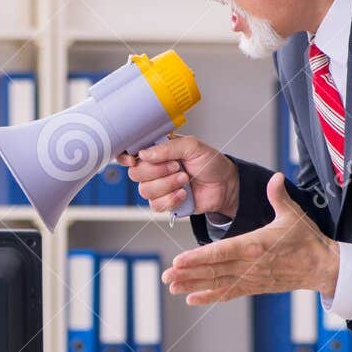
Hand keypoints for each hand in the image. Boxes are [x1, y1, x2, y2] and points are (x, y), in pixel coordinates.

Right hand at [116, 135, 238, 216]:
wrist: (225, 185)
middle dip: (157, 172)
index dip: (127, 157)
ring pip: (145, 191)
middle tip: (177, 167)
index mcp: (157, 151)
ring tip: (185, 180)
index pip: (130, 153)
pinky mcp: (165, 203)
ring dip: (167, 185)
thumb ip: (168, 147)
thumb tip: (144, 153)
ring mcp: (158, 187)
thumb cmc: (210, 163)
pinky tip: (184, 194)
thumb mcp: (193, 146)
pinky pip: (156, 205)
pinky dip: (171, 199)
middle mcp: (154, 169)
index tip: (135, 159)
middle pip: (135, 174)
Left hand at [163, 173, 339, 303]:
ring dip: (193, 286)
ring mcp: (251, 278)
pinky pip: (229, 294)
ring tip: (172, 286)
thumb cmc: (307, 239)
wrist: (322, 267)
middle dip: (188, 273)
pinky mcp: (254, 287)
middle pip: (213, 270)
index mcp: (256, 245)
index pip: (221, 252)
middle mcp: (250, 265)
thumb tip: (276, 176)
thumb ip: (278, 196)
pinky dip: (210, 297)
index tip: (179, 260)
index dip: (199, 257)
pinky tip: (192, 299)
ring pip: (217, 283)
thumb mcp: (293, 215)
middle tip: (166, 275)